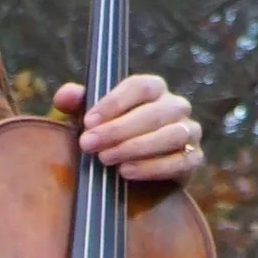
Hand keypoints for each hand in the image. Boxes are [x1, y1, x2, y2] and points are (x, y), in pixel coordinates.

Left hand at [54, 73, 203, 183]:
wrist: (136, 171)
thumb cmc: (112, 136)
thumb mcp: (91, 119)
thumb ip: (77, 104)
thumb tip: (64, 96)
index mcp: (154, 89)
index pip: (140, 86)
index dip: (114, 102)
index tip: (88, 121)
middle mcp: (176, 106)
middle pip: (154, 112)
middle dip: (118, 129)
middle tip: (88, 144)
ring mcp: (189, 131)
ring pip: (170, 135)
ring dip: (135, 147)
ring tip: (106, 159)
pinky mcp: (194, 158)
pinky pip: (180, 161)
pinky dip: (152, 167)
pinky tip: (127, 172)